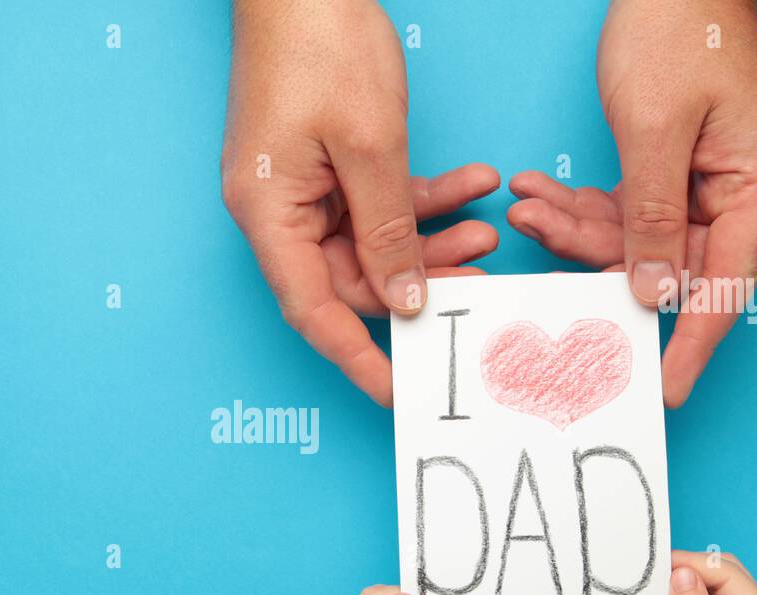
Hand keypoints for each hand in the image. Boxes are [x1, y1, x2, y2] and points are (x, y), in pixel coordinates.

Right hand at [222, 0, 499, 406]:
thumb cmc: (317, 41)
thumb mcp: (368, 145)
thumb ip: (389, 230)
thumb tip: (404, 298)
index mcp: (268, 215)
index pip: (314, 312)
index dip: (357, 357)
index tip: (400, 391)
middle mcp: (279, 210)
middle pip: (351, 278)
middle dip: (419, 283)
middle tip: (482, 284)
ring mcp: (303, 187)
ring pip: (374, 241)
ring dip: (432, 240)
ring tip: (488, 231)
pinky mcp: (326, 163)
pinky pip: (378, 200)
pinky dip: (425, 198)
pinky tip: (471, 185)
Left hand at [510, 0, 756, 406]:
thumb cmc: (679, 28)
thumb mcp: (657, 128)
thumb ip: (652, 217)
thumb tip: (652, 293)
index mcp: (756, 184)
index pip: (726, 285)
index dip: (692, 342)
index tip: (663, 391)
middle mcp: (735, 190)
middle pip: (666, 263)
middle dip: (594, 257)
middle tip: (533, 237)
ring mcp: (701, 179)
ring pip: (632, 237)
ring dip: (573, 226)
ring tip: (524, 206)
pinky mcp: (668, 166)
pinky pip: (621, 205)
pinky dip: (577, 202)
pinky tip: (535, 192)